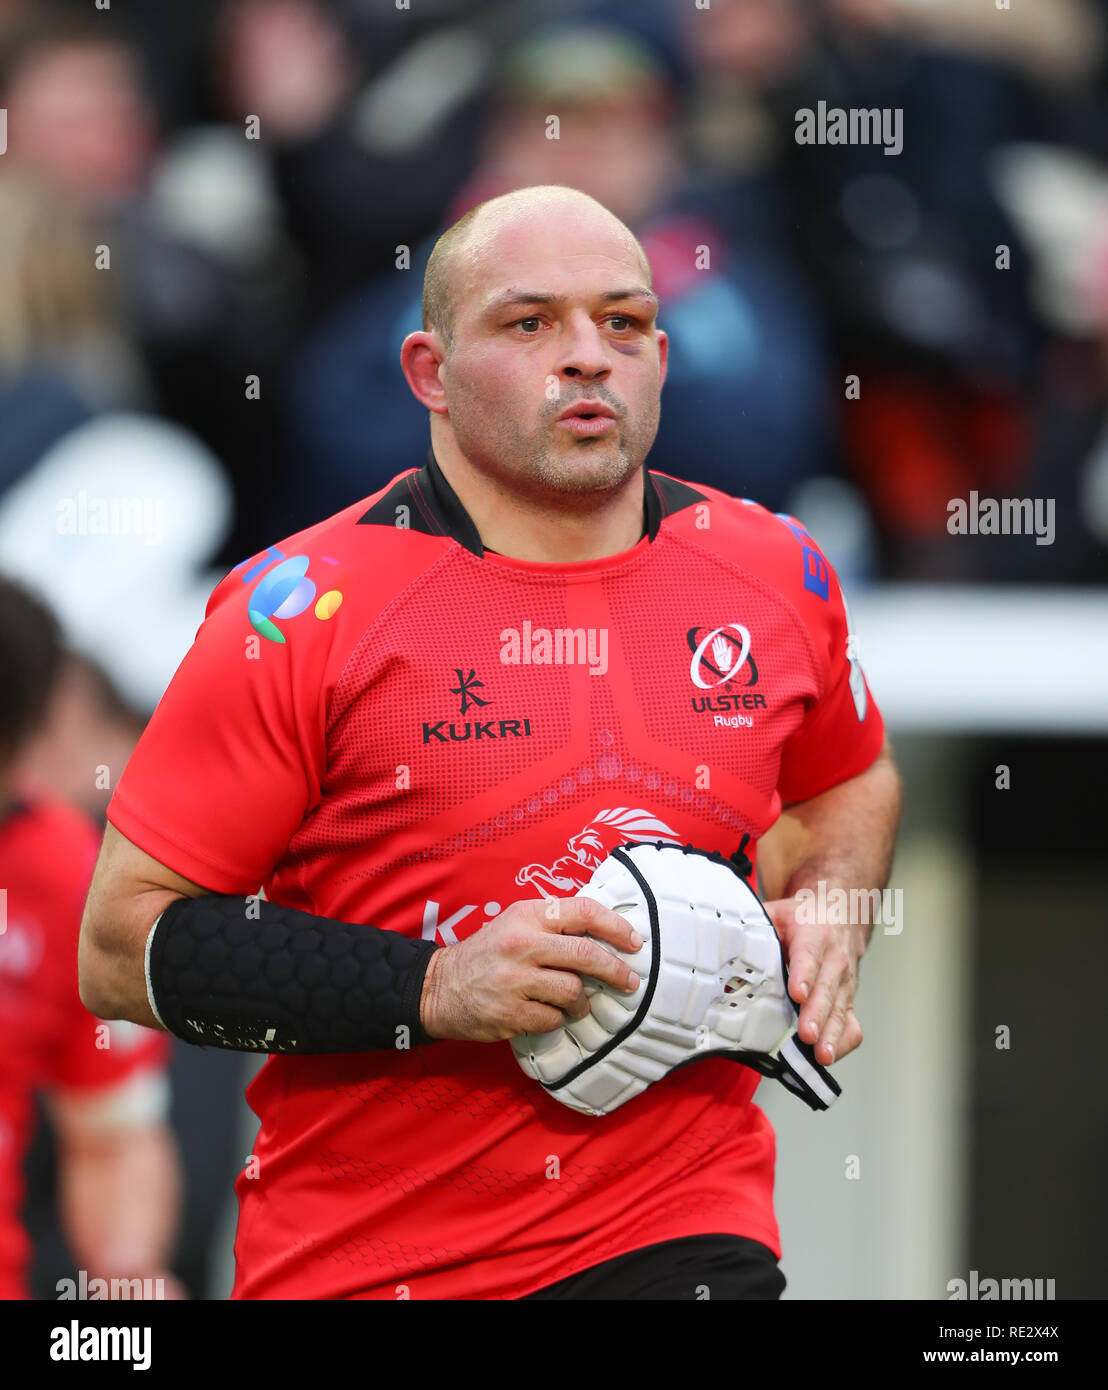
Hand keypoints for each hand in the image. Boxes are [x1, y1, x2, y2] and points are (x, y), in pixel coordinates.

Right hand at [420, 896, 641, 1042]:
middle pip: (586, 956)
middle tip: (630, 981)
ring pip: (573, 992)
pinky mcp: (510, 1013)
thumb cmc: (488, 953)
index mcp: (527, 916)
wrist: (440, 987)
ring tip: (576, 1003)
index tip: (634, 941)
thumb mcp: (515, 923)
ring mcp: (515, 980)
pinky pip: (553, 1019)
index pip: (583, 912)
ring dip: (582, 1002)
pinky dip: (557, 1019)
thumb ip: (554, 925)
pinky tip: (546, 1013)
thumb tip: (606, 937)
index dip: (616, 926)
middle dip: (616, 971)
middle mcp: (522, 944)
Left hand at [763, 894, 865, 1065]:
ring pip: (842, 1010)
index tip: (797, 993)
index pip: (809, 956)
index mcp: (814, 935)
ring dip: (831, 1034)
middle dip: (816, 1014)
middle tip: (806, 1035)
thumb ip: (753, 926)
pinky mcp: (849, 999)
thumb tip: (718, 943)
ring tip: (822, 1055)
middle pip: (827, 989)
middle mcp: (834, 960)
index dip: (804, 975)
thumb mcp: (778, 913)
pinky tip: (829, 1056)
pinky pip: (852, 1024)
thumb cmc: (802, 919)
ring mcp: (845, 982)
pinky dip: (843, 1042)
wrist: (840, 914)